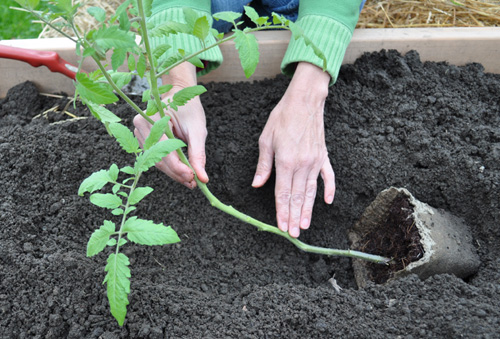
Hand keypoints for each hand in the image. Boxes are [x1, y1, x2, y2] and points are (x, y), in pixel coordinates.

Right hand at [133, 62, 208, 188]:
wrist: (179, 94)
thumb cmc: (189, 109)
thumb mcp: (197, 129)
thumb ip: (198, 154)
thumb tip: (202, 178)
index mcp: (152, 119)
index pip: (164, 151)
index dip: (179, 168)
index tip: (194, 178)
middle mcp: (141, 126)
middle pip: (159, 159)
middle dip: (178, 173)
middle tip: (194, 183)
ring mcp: (139, 133)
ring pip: (157, 161)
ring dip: (174, 173)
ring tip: (191, 180)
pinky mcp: (143, 140)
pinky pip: (156, 157)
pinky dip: (170, 167)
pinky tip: (183, 172)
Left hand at [252, 62, 335, 237]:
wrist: (304, 100)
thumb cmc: (282, 117)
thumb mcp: (266, 140)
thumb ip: (263, 165)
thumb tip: (258, 184)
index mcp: (286, 162)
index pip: (283, 193)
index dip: (282, 212)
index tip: (282, 227)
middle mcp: (302, 164)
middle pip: (298, 196)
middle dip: (294, 216)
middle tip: (294, 234)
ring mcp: (315, 161)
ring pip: (312, 191)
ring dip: (308, 209)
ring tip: (305, 225)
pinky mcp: (323, 156)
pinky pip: (328, 177)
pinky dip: (329, 190)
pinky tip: (327, 202)